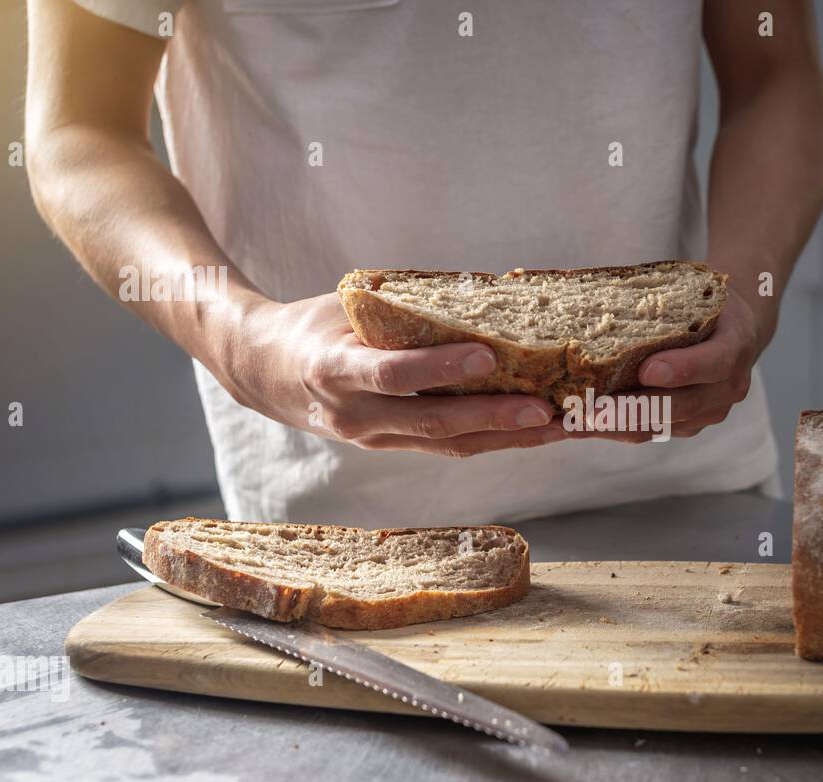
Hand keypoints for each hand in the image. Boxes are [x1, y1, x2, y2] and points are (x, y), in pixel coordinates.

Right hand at [218, 292, 565, 456]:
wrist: (264, 373)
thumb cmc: (312, 326)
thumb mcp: (347, 305)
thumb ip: (401, 310)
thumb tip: (478, 293)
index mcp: (334, 369)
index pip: (394, 373)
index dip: (441, 367)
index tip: (488, 354)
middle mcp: (355, 415)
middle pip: (433, 423)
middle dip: (495, 418)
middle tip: (547, 409)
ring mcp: (374, 440)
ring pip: (448, 445)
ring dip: (507, 438)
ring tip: (558, 426)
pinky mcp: (391, 448)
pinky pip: (447, 448)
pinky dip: (492, 439)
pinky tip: (531, 431)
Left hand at [568, 290, 762, 442]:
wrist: (735, 332)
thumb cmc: (706, 307)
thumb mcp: (697, 295)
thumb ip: (667, 305)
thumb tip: (602, 301)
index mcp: (735, 347)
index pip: (713, 363)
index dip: (682, 369)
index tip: (647, 370)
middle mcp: (727, 388)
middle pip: (680, 406)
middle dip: (633, 410)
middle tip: (594, 411)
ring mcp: (707, 413)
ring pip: (658, 426)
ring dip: (613, 426)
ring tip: (574, 423)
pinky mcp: (685, 427)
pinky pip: (647, 432)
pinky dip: (611, 429)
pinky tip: (578, 425)